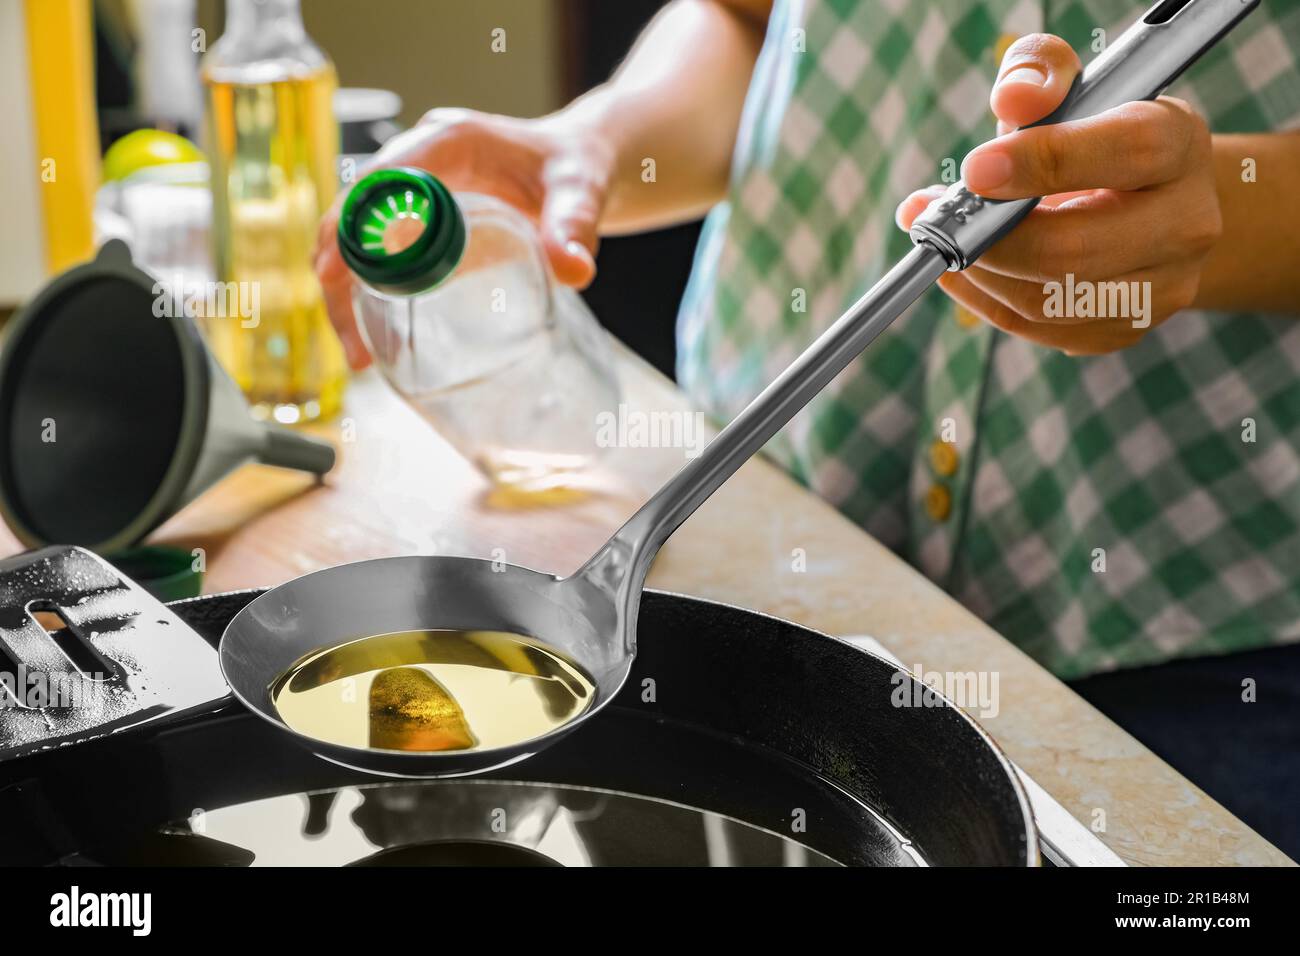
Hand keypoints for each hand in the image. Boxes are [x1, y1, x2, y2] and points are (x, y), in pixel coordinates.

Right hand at [315, 108, 614, 367]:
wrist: (581, 164)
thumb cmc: (578, 168)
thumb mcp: (581, 192)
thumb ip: (575, 226)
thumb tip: (574, 271)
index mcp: (449, 140)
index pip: (380, 178)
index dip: (350, 224)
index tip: (333, 273)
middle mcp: (420, 159)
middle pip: (355, 213)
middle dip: (339, 273)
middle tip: (354, 341)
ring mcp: (414, 190)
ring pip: (358, 236)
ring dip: (347, 290)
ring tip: (361, 354)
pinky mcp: (420, 217)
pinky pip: (380, 251)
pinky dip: (369, 290)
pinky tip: (375, 337)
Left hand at [895, 34, 1222, 354]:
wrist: (1149, 201)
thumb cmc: (1097, 135)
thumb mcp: (1074, 88)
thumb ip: (1042, 75)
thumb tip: (1016, 98)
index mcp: (1179, 148)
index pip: (1126, 153)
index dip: (1044, 161)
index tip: (974, 169)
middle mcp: (1186, 225)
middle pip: (1074, 250)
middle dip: (988, 238)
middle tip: (932, 217)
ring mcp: (1161, 288)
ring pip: (1048, 301)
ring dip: (978, 273)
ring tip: (940, 240)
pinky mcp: (1123, 331)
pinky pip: (1038, 329)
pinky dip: (985, 302)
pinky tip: (961, 272)